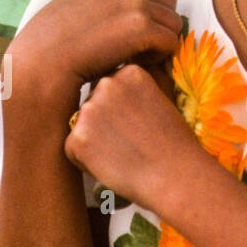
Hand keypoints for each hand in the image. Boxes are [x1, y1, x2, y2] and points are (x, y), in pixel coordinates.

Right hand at [9, 0, 183, 102]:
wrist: (40, 64)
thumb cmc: (54, 43)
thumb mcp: (80, 2)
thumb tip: (137, 4)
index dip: (148, 10)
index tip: (128, 30)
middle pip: (169, 1)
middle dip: (158, 23)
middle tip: (134, 45)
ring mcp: (134, 2)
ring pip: (173, 22)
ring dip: (158, 41)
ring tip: (132, 55)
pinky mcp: (141, 26)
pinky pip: (170, 42)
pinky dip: (158, 56)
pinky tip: (132, 63)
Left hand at [64, 63, 208, 213]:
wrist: (174, 174)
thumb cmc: (173, 140)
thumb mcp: (166, 96)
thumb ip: (146, 80)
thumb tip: (131, 72)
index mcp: (130, 72)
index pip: (112, 86)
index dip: (124, 107)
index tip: (141, 121)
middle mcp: (106, 84)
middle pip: (95, 102)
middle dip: (105, 120)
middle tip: (131, 138)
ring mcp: (89, 111)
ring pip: (82, 124)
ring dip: (95, 138)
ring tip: (123, 151)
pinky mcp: (77, 139)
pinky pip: (73, 148)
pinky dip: (86, 159)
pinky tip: (112, 164)